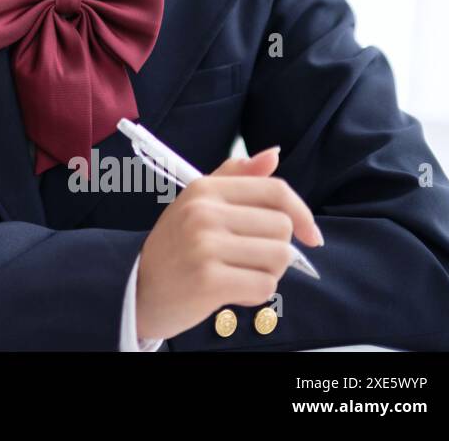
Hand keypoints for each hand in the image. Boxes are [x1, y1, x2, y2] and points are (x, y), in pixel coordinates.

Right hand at [135, 146, 322, 341]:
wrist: (137, 291)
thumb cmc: (175, 248)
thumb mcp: (197, 204)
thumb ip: (236, 178)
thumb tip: (273, 155)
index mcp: (204, 189)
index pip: (275, 190)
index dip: (302, 213)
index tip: (310, 235)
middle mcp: (204, 211)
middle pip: (282, 227)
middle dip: (275, 249)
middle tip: (245, 260)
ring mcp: (205, 245)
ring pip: (279, 257)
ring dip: (267, 273)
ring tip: (236, 274)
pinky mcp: (209, 280)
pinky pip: (264, 285)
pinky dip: (255, 294)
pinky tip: (230, 292)